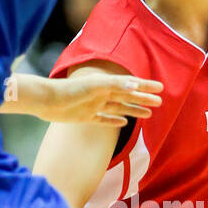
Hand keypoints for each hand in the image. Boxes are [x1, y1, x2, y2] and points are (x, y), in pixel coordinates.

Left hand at [0, 71, 162, 125]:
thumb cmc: (69, 90)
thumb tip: (135, 85)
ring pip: (119, 108)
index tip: (161, 89)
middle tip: (159, 102)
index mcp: (106, 84)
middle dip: (143, 99)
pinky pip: (104, 119)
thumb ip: (115, 84)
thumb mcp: (95, 85)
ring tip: (148, 114)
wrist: (46, 100)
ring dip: (134, 110)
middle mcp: (102, 94)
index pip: (131, 85)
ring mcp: (94, 106)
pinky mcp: (85, 117)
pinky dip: (115, 121)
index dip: (146, 87)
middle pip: (128, 97)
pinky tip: (124, 123)